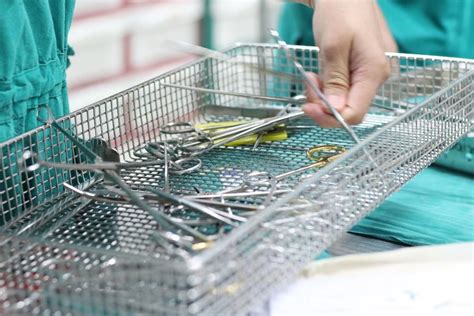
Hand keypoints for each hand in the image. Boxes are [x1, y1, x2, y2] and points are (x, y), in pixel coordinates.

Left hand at [302, 0, 396, 126]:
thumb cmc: (341, 11)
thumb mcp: (332, 46)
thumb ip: (335, 80)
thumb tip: (334, 110)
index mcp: (374, 72)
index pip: (354, 114)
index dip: (329, 116)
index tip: (308, 106)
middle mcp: (378, 76)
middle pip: (349, 108)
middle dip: (324, 104)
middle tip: (308, 85)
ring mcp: (371, 72)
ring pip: (346, 98)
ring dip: (325, 94)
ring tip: (313, 76)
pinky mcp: (363, 69)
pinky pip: (346, 87)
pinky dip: (330, 85)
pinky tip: (322, 73)